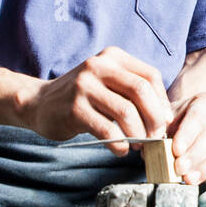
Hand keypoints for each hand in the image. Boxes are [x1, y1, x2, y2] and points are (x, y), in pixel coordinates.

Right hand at [15, 46, 172, 154]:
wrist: (39, 103)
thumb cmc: (83, 97)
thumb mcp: (108, 83)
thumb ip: (133, 92)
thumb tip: (166, 117)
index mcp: (112, 57)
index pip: (150, 76)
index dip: (162, 102)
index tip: (164, 122)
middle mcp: (98, 66)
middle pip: (141, 91)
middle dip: (154, 118)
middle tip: (155, 137)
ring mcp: (84, 86)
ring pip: (126, 111)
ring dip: (138, 134)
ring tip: (138, 145)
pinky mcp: (74, 108)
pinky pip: (106, 130)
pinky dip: (119, 144)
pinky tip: (120, 149)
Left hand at [167, 91, 205, 193]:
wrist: (197, 118)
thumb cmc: (180, 120)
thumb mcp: (169, 115)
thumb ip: (161, 127)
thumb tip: (152, 142)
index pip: (199, 117)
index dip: (188, 134)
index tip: (176, 149)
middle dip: (195, 155)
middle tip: (179, 168)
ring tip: (189, 179)